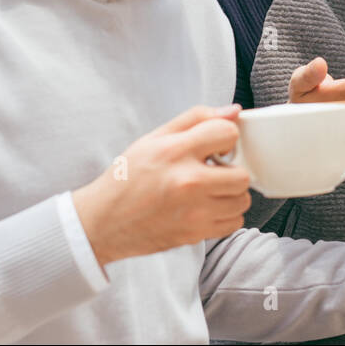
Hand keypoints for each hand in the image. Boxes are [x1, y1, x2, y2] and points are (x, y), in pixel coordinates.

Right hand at [71, 104, 251, 270]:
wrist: (102, 222)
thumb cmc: (127, 178)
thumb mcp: (154, 138)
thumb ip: (196, 119)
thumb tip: (234, 110)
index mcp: (174, 152)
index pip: (227, 133)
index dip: (225, 137)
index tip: (215, 146)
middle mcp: (187, 183)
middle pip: (242, 174)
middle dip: (232, 170)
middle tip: (214, 171)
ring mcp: (193, 213)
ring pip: (242, 200)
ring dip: (230, 194)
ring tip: (209, 190)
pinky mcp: (194, 235)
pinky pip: (233, 223)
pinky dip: (225, 215)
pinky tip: (207, 207)